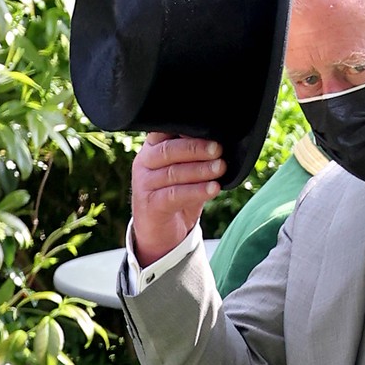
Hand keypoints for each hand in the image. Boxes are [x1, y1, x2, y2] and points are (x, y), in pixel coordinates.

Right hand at [131, 132, 225, 265]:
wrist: (159, 234)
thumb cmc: (175, 197)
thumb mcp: (186, 175)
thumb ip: (197, 160)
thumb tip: (221, 148)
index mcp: (152, 149)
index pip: (164, 132)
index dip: (185, 130)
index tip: (209, 130)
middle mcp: (144, 163)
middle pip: (168, 150)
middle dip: (195, 148)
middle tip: (218, 149)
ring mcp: (144, 184)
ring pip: (173, 173)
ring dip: (200, 170)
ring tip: (220, 168)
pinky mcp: (150, 205)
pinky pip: (174, 195)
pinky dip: (196, 191)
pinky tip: (212, 189)